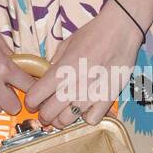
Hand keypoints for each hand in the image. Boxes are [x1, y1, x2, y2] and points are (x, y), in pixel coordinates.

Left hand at [21, 5, 142, 128]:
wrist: (121, 31)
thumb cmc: (92, 34)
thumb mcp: (66, 45)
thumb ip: (54, 64)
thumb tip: (46, 79)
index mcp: (61, 70)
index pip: (36, 96)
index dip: (31, 101)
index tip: (33, 101)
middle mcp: (74, 85)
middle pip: (49, 113)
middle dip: (43, 115)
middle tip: (46, 112)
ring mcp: (91, 94)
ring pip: (68, 121)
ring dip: (61, 120)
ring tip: (63, 113)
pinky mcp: (108, 98)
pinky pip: (92, 119)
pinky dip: (86, 117)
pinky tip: (86, 108)